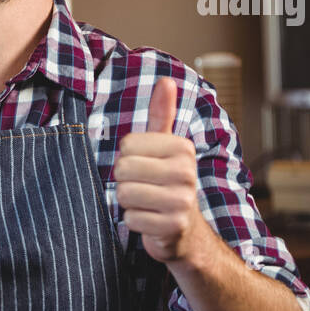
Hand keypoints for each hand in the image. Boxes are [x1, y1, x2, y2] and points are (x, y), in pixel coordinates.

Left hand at [113, 78, 204, 264]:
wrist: (185, 229)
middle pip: (122, 168)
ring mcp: (182, 200)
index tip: (145, 166)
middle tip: (143, 186)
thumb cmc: (166, 181)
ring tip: (146, 202)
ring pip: (124, 193)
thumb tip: (166, 80)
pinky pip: (130, 218)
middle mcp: (187, 171)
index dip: (127, 157)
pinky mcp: (173, 226)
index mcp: (182, 148)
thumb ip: (161, 114)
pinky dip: (133, 221)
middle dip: (124, 180)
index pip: (127, 145)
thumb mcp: (165, 146)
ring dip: (128, 201)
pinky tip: (149, 219)